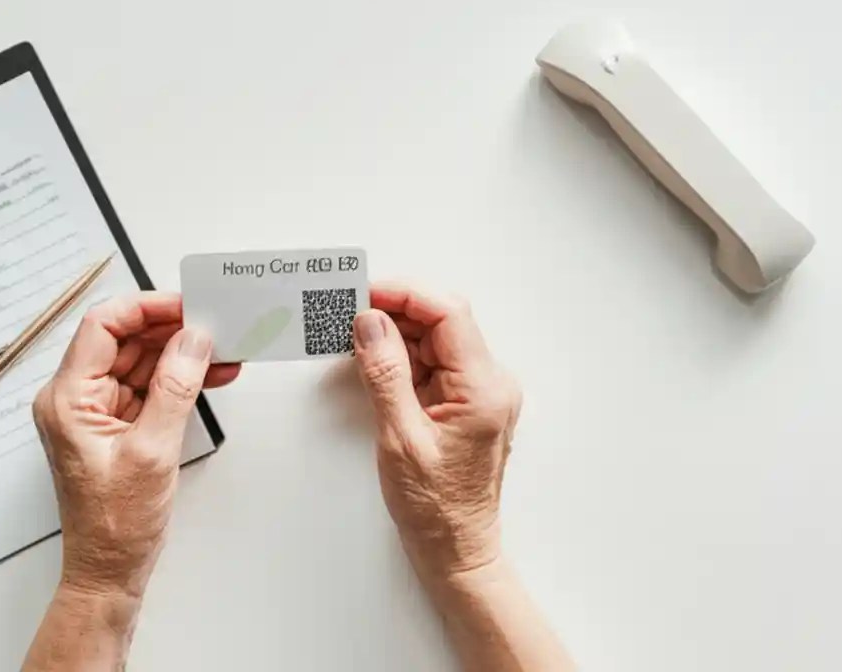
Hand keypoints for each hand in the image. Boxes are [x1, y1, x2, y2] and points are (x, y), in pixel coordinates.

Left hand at [32, 292, 239, 597]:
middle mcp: (74, 399)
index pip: (102, 326)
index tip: (185, 305)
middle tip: (214, 324)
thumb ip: (175, 388)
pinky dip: (178, 380)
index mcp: (67, 399)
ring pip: (139, 363)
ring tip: (223, 349)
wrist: (109, 572)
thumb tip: (193, 340)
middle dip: (171, 331)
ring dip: (181, 355)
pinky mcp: (114, 427)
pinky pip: (147, 388)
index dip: (145, 308)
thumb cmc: (115, 526)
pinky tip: (212, 374)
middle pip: (123, 341)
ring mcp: (94, 413)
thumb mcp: (152, 451)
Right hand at [352, 283, 521, 585]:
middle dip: (396, 310)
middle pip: (443, 320)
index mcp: (483, 388)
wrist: (456, 548)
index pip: (449, 313)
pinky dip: (403, 356)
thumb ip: (385, 373)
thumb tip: (370, 323)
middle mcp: (490, 383)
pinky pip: (434, 362)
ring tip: (354, 335)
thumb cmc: (436, 507)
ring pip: (436, 338)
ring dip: (396, 332)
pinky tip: (374, 359)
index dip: (405, 294)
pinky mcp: (466, 401)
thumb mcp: (399, 438)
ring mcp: (480, 391)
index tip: (365, 293)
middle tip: (350, 311)